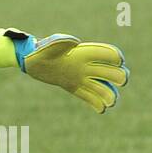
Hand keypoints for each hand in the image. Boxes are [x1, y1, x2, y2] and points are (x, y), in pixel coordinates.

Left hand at [10, 32, 128, 112]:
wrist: (30, 61)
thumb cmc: (38, 52)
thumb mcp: (47, 47)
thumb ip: (60, 44)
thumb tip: (74, 42)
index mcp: (82, 53)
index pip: (105, 53)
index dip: (115, 56)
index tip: (119, 61)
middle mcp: (85, 65)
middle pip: (109, 71)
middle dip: (119, 76)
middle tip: (121, 82)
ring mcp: (81, 77)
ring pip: (101, 86)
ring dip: (110, 94)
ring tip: (111, 103)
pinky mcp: (74, 87)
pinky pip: (89, 96)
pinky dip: (97, 103)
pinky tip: (102, 110)